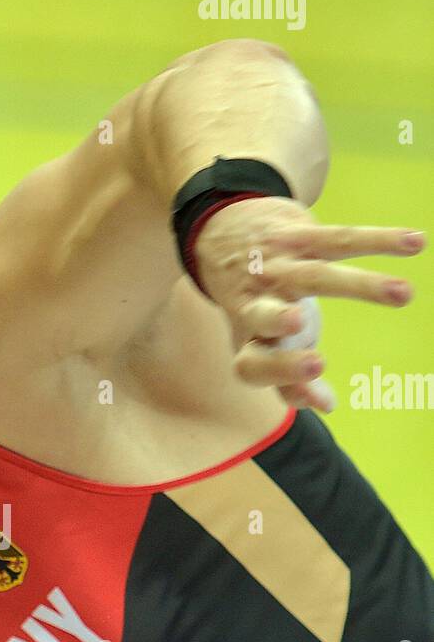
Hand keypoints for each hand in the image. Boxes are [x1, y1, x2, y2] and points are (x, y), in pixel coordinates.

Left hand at [194, 196, 425, 410]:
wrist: (226, 235)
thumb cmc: (258, 310)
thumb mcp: (264, 347)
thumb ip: (290, 380)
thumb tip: (326, 406)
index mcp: (246, 339)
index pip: (251, 366)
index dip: (280, 376)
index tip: (319, 390)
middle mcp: (253, 302)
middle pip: (262, 314)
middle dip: (278, 320)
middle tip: (301, 324)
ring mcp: (275, 268)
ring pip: (315, 274)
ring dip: (360, 285)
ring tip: (404, 294)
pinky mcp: (295, 236)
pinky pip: (338, 239)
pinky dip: (377, 241)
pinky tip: (415, 244)